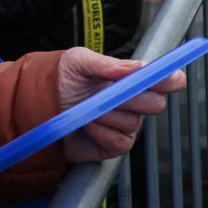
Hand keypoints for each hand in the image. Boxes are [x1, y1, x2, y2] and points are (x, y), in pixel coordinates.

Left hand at [50, 46, 186, 161]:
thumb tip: (136, 68)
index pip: (166, 80)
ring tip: (87, 109)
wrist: (36, 107)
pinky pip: (120, 142)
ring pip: (134, 123)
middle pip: (156, 104)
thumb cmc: (58, 80)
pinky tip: (87, 124)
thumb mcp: (78, 62)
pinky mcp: (113, 145)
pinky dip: (102, 132)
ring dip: (109, 115)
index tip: (169, 79)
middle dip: (135, 98)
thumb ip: (108, 64)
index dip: (171, 79)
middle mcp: (133, 102)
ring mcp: (125, 125)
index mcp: (131, 79)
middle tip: (113, 93)